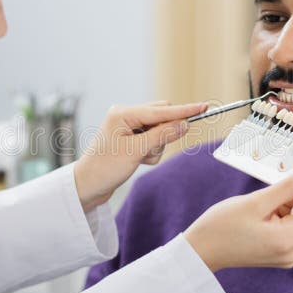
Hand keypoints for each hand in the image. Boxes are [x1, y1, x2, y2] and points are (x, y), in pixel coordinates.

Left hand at [74, 101, 206, 211]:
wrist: (88, 186)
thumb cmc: (106, 167)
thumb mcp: (136, 151)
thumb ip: (162, 135)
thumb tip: (184, 123)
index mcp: (123, 113)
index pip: (161, 110)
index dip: (184, 110)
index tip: (204, 106)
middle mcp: (126, 115)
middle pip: (162, 116)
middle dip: (164, 134)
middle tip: (152, 149)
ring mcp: (129, 127)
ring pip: (160, 130)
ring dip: (157, 147)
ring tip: (140, 159)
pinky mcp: (132, 139)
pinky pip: (153, 141)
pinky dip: (151, 152)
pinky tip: (138, 161)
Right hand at [183, 168, 292, 271]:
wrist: (201, 250)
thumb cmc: (222, 226)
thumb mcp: (255, 202)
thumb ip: (288, 188)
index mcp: (287, 241)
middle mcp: (292, 252)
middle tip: (276, 183)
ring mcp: (286, 254)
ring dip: (285, 204)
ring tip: (261, 201)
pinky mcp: (278, 252)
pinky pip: (288, 226)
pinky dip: (279, 213)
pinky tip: (261, 210)